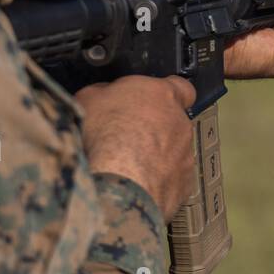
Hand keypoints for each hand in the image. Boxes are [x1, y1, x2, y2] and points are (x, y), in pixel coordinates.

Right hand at [76, 75, 195, 217]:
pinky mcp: (183, 184)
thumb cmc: (104, 136)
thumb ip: (104, 92)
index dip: (166, 95)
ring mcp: (185, 154)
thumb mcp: (88, 98)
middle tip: (128, 137)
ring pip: (175, 152)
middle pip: (174, 122)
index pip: (180, 87)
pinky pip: (173, 180)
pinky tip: (136, 187)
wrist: (117, 182)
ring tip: (128, 167)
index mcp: (161, 94)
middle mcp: (180, 122)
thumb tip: (103, 94)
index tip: (152, 102)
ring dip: (156, 157)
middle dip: (156, 129)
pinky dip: (159, 182)